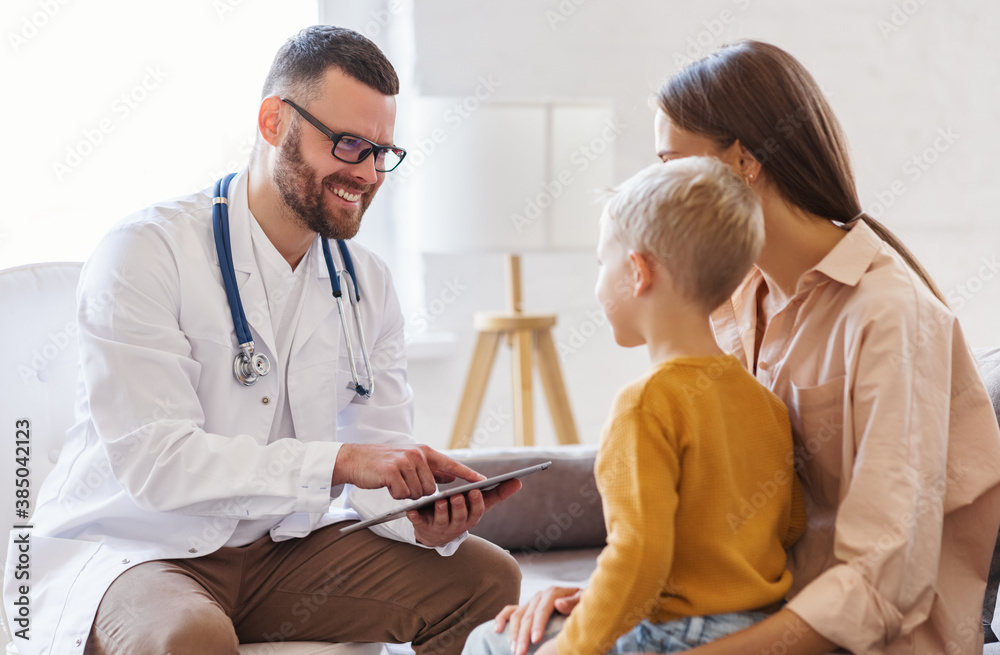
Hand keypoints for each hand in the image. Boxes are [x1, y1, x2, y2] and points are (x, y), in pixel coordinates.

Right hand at [332, 443, 484, 499]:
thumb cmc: (383, 463)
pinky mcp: (392, 472)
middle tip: (403, 483)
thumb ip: (431, 469)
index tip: (485, 481)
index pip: (451, 464)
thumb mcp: (409, 461)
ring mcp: (405, 462)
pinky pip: (403, 495)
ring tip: (395, 482)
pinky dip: (395, 495)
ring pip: (418, 493)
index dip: (468, 474)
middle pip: (431, 488)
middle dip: (418, 492)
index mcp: (424, 451)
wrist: (355, 459)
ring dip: (406, 494)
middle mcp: (417, 454)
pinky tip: (388, 485)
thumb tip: (451, 476)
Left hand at [408, 478, 521, 546]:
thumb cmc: (461, 512)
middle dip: (459, 507)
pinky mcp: (423, 528)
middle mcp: (457, 526)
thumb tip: (519, 481)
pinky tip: (411, 510)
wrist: (436, 532)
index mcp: (471, 518)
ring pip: (442, 521)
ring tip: (439, 500)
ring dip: (441, 512)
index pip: (477, 512)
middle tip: (457, 496)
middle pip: (460, 518)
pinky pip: (419, 524)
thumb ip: (498, 492)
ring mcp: (440, 528)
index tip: (475, 491)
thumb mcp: (478, 504)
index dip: (476, 503)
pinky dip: (415, 518)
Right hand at [494, 586, 581, 654]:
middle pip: (527, 616)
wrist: (582, 601)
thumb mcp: (583, 601)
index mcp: (552, 593)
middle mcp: (539, 596)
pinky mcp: (525, 607)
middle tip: (520, 653)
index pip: (542, 610)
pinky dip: (501, 619)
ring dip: (512, 633)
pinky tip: (497, 630)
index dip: (538, 625)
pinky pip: (509, 611)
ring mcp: (531, 601)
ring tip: (513, 650)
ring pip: (516, 616)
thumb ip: (573, 602)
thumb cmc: (584, 605)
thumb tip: (558, 604)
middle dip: (522, 636)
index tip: (536, 640)